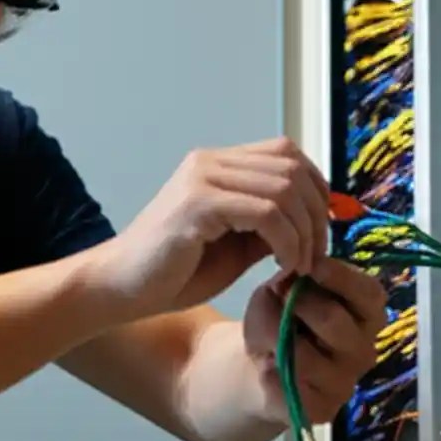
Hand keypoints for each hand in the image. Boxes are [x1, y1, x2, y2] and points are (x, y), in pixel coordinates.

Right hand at [89, 138, 328, 321]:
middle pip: (292, 167)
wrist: (121, 288)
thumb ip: (270, 227)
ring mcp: (201, 179)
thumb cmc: (173, 273)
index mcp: (216, 165)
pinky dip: (287, 242)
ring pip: (284, 189)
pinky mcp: (197, 204)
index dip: (316, 187)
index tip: (319, 231)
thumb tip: (314, 221)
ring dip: (305, 232)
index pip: (286, 152)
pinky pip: (266, 213)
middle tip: (316, 256)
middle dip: (316, 215)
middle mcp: (209, 163)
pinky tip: (283, 266)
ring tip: (300, 266)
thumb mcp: (237, 246)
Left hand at [242, 257, 387, 424]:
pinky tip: (265, 366)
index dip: (339, 276)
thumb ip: (290, 282)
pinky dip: (268, 373)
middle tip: (276, 296)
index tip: (309, 264)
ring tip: (264, 335)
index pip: (369, 293)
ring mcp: (345, 384)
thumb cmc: (279, 317)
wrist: (259, 364)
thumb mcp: (281, 290)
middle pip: (333, 320)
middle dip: (297, 303)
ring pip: (305, 358)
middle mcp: (364, 350)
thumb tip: (290, 277)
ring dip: (275, 339)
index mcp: (366, 314)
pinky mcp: (322, 411)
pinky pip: (290, 388)